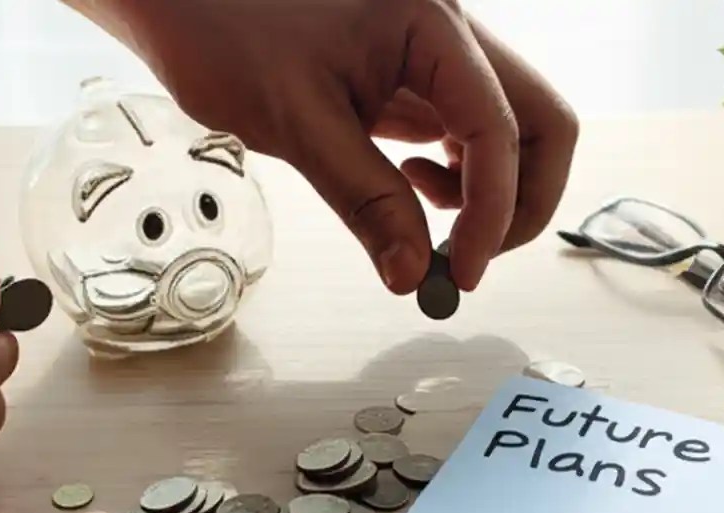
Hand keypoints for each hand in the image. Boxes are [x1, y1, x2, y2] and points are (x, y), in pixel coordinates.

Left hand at [67, 0, 577, 293]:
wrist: (182, 0)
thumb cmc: (225, 31)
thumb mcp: (298, 122)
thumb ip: (365, 200)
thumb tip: (412, 273)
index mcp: (432, 23)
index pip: (500, 127)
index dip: (493, 210)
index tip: (463, 270)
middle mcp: (450, 33)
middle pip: (541, 121)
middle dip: (523, 200)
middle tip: (473, 257)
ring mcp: (438, 56)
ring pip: (514, 129)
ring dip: (494, 192)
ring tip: (431, 226)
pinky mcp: (417, 78)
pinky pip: (469, 132)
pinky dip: (461, 177)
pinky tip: (411, 190)